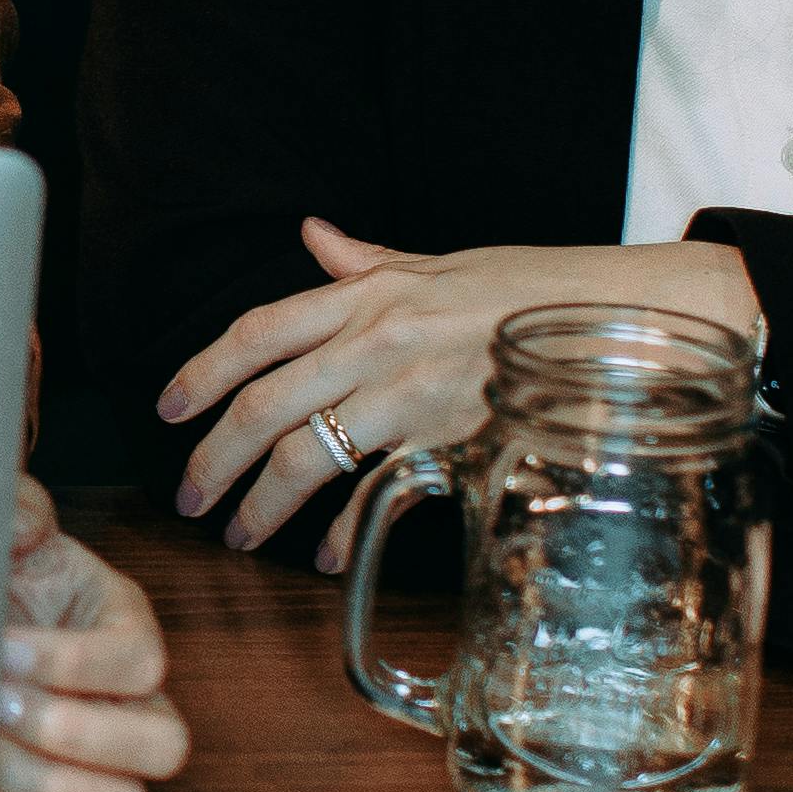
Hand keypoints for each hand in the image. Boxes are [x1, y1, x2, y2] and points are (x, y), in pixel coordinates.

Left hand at [0, 476, 191, 791]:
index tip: (2, 649)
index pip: (141, 660)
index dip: (74, 662)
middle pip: (165, 748)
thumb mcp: (6, 529)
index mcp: (126, 628)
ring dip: (48, 790)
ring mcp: (105, 769)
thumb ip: (17, 509)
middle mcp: (134, 705)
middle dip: (75, 732)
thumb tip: (22, 527)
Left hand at [166, 219, 757, 559]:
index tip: (168, 408)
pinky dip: (346, 530)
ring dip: (262, 503)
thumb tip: (313, 235)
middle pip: (262, 404)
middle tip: (188, 497)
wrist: (625, 317)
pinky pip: (376, 495)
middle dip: (212, 458)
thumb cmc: (537, 286)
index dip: (200, 372)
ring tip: (238, 534)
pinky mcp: (450, 441)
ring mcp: (410, 393)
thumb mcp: (444, 261)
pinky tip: (328, 556)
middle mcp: (376, 340)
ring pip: (305, 455)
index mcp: (368, 292)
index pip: (254, 332)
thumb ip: (367, 261)